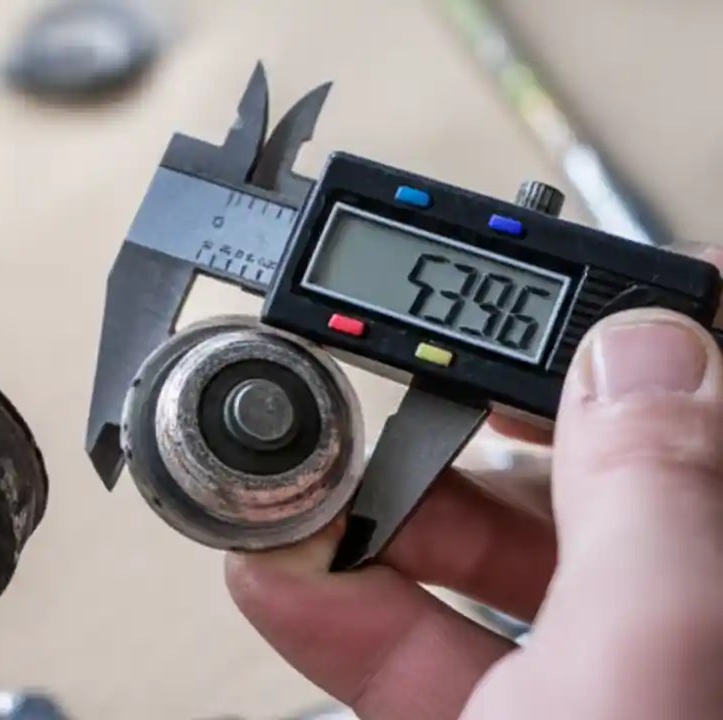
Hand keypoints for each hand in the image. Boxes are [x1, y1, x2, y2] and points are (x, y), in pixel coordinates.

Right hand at [227, 250, 722, 717]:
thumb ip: (646, 496)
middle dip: (465, 424)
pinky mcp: (516, 719)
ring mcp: (603, 671)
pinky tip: (288, 576)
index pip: (715, 393)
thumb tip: (636, 345)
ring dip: (380, 516)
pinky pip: (435, 635)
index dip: (630, 322)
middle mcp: (691, 612)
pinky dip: (349, 603)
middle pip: (589, 463)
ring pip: (499, 551)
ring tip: (305, 495)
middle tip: (390, 387)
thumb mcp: (638, 669)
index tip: (531, 291)